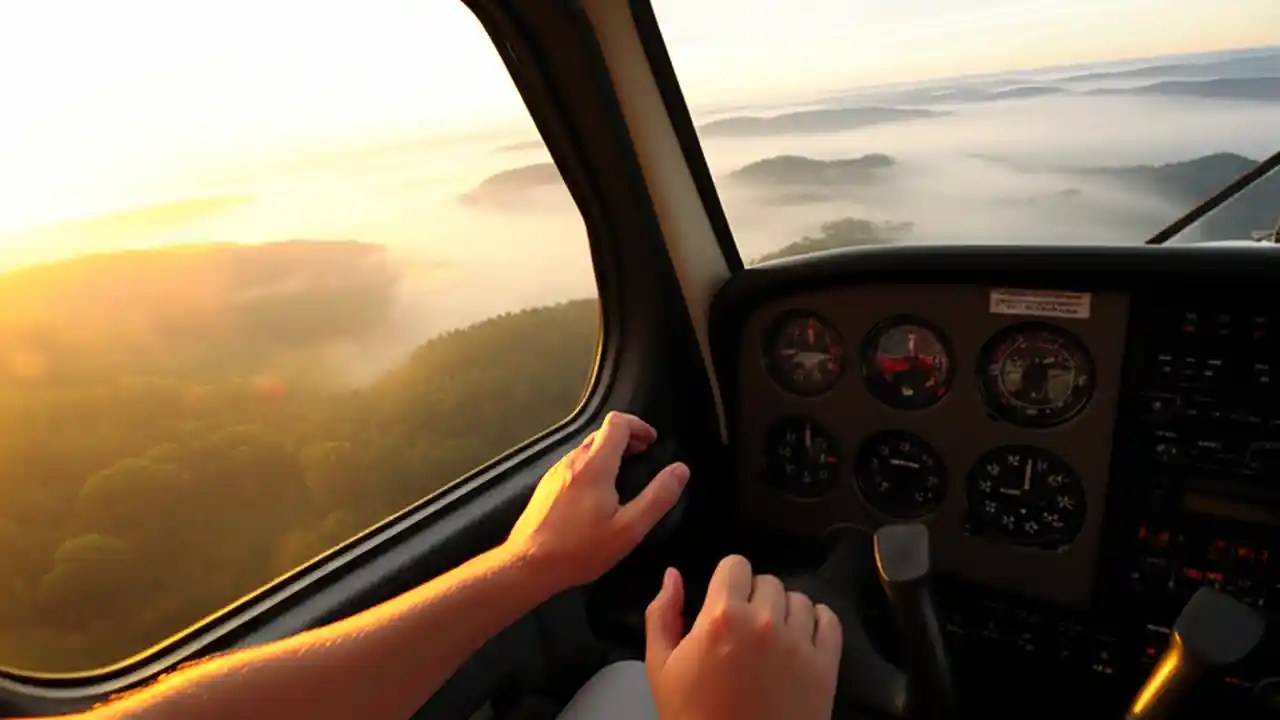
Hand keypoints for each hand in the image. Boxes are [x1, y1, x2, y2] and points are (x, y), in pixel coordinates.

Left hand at [505, 412, 689, 591]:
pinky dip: (592, 466)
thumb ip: (658, 497)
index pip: (617, 423)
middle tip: (643, 457)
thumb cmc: (581, 549)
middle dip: (626, 439)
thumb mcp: (629, 529)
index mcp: (594, 465)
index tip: (652, 443)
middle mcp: (572, 461)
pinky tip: (596, 494)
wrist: (528, 565)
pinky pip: (573, 465)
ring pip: (586, 449)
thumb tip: (680, 469)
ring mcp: (555, 472)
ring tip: (623, 476)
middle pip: (601, 433)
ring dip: (608, 453)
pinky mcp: (545, 486)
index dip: (639, 426)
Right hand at [645, 556, 841, 719]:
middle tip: (744, 630)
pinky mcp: (825, 666)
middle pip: (768, 581)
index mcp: (722, 617)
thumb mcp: (660, 668)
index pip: (735, 565)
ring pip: (799, 599)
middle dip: (754, 599)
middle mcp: (764, 622)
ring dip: (785, 612)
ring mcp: (799, 644)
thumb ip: (662, 614)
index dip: (728, 582)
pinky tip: (800, 642)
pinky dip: (816, 625)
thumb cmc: (693, 717)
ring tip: (772, 640)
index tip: (725, 603)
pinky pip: (829, 621)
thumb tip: (673, 575)